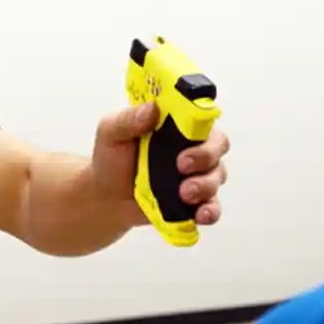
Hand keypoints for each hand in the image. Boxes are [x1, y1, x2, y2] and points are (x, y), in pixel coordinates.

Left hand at [90, 102, 228, 227]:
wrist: (106, 198)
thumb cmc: (111, 159)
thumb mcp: (110, 133)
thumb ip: (127, 119)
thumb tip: (151, 109)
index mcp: (175, 126)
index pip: (201, 116)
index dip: (202, 122)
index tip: (188, 134)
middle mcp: (191, 147)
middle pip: (218, 144)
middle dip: (206, 155)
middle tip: (182, 165)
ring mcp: (196, 175)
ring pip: (217, 175)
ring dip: (205, 184)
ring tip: (183, 194)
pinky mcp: (195, 201)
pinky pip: (213, 205)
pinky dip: (211, 210)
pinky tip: (200, 214)